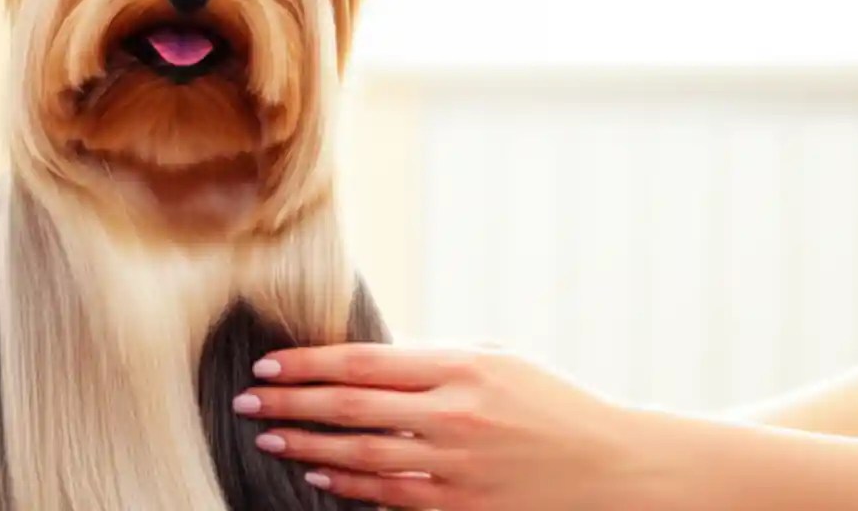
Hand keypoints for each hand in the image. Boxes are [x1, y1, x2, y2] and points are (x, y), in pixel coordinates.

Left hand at [232, 344, 670, 509]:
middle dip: (289, 404)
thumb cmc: (551, 404)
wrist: (612, 469)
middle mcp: (455, 415)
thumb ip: (433, 361)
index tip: (268, 365)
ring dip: (306, 448)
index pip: (364, 363)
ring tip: (269, 437)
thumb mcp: (498, 361)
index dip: (308, 364)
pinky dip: (347, 486)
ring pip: (360, 458)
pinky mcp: (462, 508)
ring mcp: (457, 468)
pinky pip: (389, 497)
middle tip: (245, 400)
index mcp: (463, 367)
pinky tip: (318, 476)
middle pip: (350, 410)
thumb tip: (362, 363)